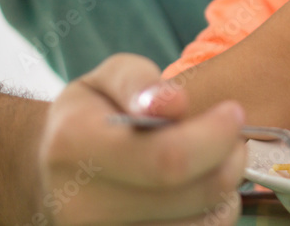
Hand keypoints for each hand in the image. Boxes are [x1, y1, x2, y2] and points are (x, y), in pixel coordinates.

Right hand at [38, 54, 245, 224]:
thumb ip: (140, 82)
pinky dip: (210, 216)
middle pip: (194, 195)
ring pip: (202, 224)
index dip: (215, 137)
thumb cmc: (93, 116)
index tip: (232, 113)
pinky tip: (199, 194)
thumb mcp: (108, 79)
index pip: (167, 158)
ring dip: (225, 193)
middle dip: (230, 162)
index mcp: (75, 145)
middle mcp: (82, 205)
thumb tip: (173, 104)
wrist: (54, 175)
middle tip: (234, 139)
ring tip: (213, 165)